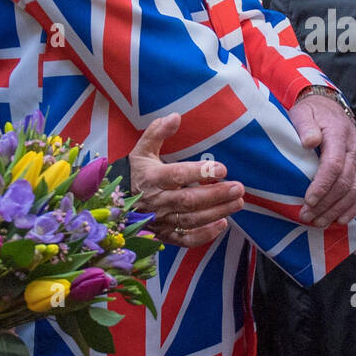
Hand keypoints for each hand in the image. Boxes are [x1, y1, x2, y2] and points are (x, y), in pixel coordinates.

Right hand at [128, 113, 244, 246]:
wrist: (116, 201)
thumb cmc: (136, 172)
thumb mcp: (142, 149)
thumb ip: (158, 132)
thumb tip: (175, 116)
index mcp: (151, 178)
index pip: (177, 175)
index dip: (199, 172)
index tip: (222, 169)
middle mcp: (156, 201)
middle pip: (189, 200)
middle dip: (216, 195)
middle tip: (238, 187)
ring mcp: (160, 220)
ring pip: (191, 220)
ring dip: (217, 212)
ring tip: (238, 202)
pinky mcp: (164, 234)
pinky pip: (184, 239)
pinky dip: (203, 235)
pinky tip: (222, 224)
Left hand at [290, 92, 355, 226]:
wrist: (331, 109)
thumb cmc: (312, 114)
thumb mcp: (303, 113)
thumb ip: (305, 126)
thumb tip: (309, 142)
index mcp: (339, 135)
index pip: (334, 165)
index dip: (322, 186)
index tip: (308, 201)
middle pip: (345, 182)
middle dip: (326, 203)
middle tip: (307, 216)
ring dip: (338, 209)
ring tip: (320, 222)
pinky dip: (355, 207)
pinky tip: (342, 219)